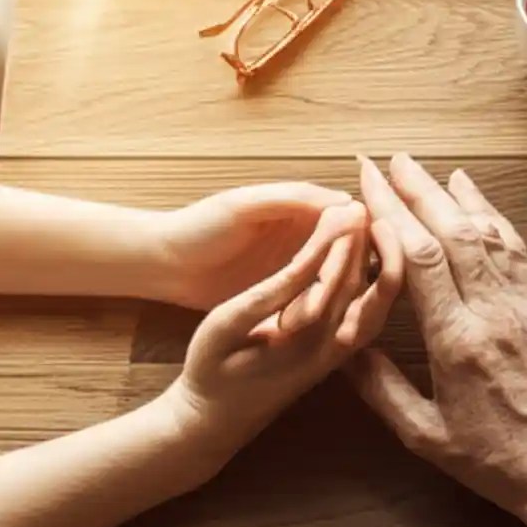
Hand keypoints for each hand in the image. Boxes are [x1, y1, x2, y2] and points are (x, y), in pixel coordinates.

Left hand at [155, 182, 353, 310]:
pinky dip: (316, 312)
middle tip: (340, 301)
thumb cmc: (199, 227)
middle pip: (348, 253)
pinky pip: (312, 301)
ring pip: (334, 281)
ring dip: (334, 298)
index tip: (361, 261)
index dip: (358, 240)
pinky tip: (316, 328)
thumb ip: (293, 199)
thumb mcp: (244, 207)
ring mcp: (296, 265)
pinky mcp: (283, 293)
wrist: (165, 263)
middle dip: (346, 275)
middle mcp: (305, 234)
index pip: (348, 219)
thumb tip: (347, 202)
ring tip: (327, 318)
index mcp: (302, 207)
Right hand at [163, 201, 403, 461]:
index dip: (346, 238)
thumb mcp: (224, 328)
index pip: (338, 279)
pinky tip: (375, 255)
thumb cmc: (210, 373)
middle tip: (369, 198)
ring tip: (377, 221)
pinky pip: (372, 310)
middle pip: (364, 285)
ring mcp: (340, 352)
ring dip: (381, 258)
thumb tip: (304, 264)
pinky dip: (379, 278)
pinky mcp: (338, 352)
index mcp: (307, 341)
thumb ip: (266, 297)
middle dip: (369, 239)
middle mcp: (333, 348)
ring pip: (377, 299)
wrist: (215, 422)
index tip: (350, 203)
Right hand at [346, 154, 526, 526]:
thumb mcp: (424, 434)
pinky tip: (472, 194)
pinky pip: (513, 249)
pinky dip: (490, 213)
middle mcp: (493, 313)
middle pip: (453, 232)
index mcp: (459, 342)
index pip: (423, 259)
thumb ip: (380, 388)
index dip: (393, 213)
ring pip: (486, 232)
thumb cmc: (495, 461)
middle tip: (387, 160)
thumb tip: (343, 345)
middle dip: (417, 190)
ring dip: (450, 193)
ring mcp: (520, 307)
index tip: (368, 183)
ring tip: (421, 166)